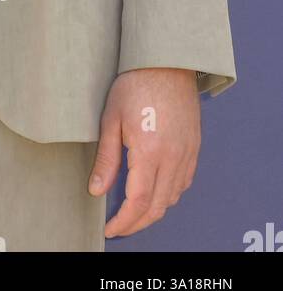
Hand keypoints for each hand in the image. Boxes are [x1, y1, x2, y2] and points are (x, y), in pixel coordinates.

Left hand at [89, 68, 200, 238]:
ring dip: (153, 210)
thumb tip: (97, 191)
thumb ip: (106, 159)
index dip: (124, 221)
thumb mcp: (111, 119)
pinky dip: (168, 194)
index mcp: (150, 152)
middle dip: (137, 223)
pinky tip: (155, 191)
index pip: (138, 202)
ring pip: (172, 197)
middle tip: (119, 227)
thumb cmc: (135, 84)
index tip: (110, 229)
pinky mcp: (194, 147)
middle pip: (157, 207)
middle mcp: (173, 158)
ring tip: (133, 212)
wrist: (166, 61)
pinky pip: (184, 182)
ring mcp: (187, 153)